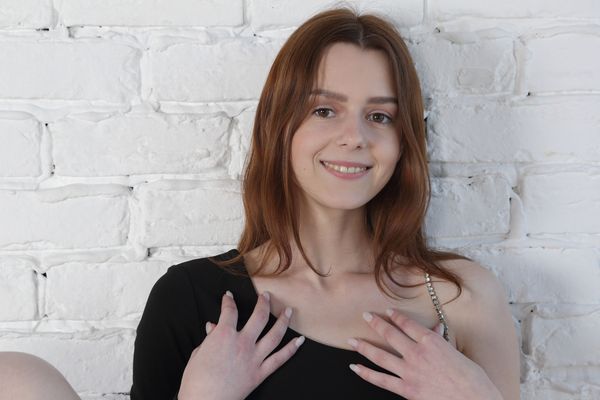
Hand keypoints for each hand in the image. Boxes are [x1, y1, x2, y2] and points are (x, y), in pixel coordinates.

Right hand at [178, 291, 304, 399]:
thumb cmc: (196, 381)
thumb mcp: (197, 355)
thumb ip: (208, 339)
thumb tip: (212, 328)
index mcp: (223, 335)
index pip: (229, 311)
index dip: (228, 301)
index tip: (229, 296)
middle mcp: (242, 343)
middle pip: (259, 316)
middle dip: (263, 302)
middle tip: (266, 295)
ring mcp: (254, 358)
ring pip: (274, 334)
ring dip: (283, 320)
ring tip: (288, 310)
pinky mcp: (260, 373)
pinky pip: (280, 359)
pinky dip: (291, 349)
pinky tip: (299, 341)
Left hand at [347, 309, 501, 399]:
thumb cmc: (473, 380)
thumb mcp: (458, 354)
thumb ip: (442, 341)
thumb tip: (435, 328)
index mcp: (432, 342)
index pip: (409, 324)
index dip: (396, 316)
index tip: (387, 311)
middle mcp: (417, 354)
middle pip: (391, 335)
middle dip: (376, 324)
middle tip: (365, 316)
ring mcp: (410, 372)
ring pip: (381, 356)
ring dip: (364, 347)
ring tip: (351, 340)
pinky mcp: (407, 390)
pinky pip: (381, 380)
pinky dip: (366, 373)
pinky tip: (355, 368)